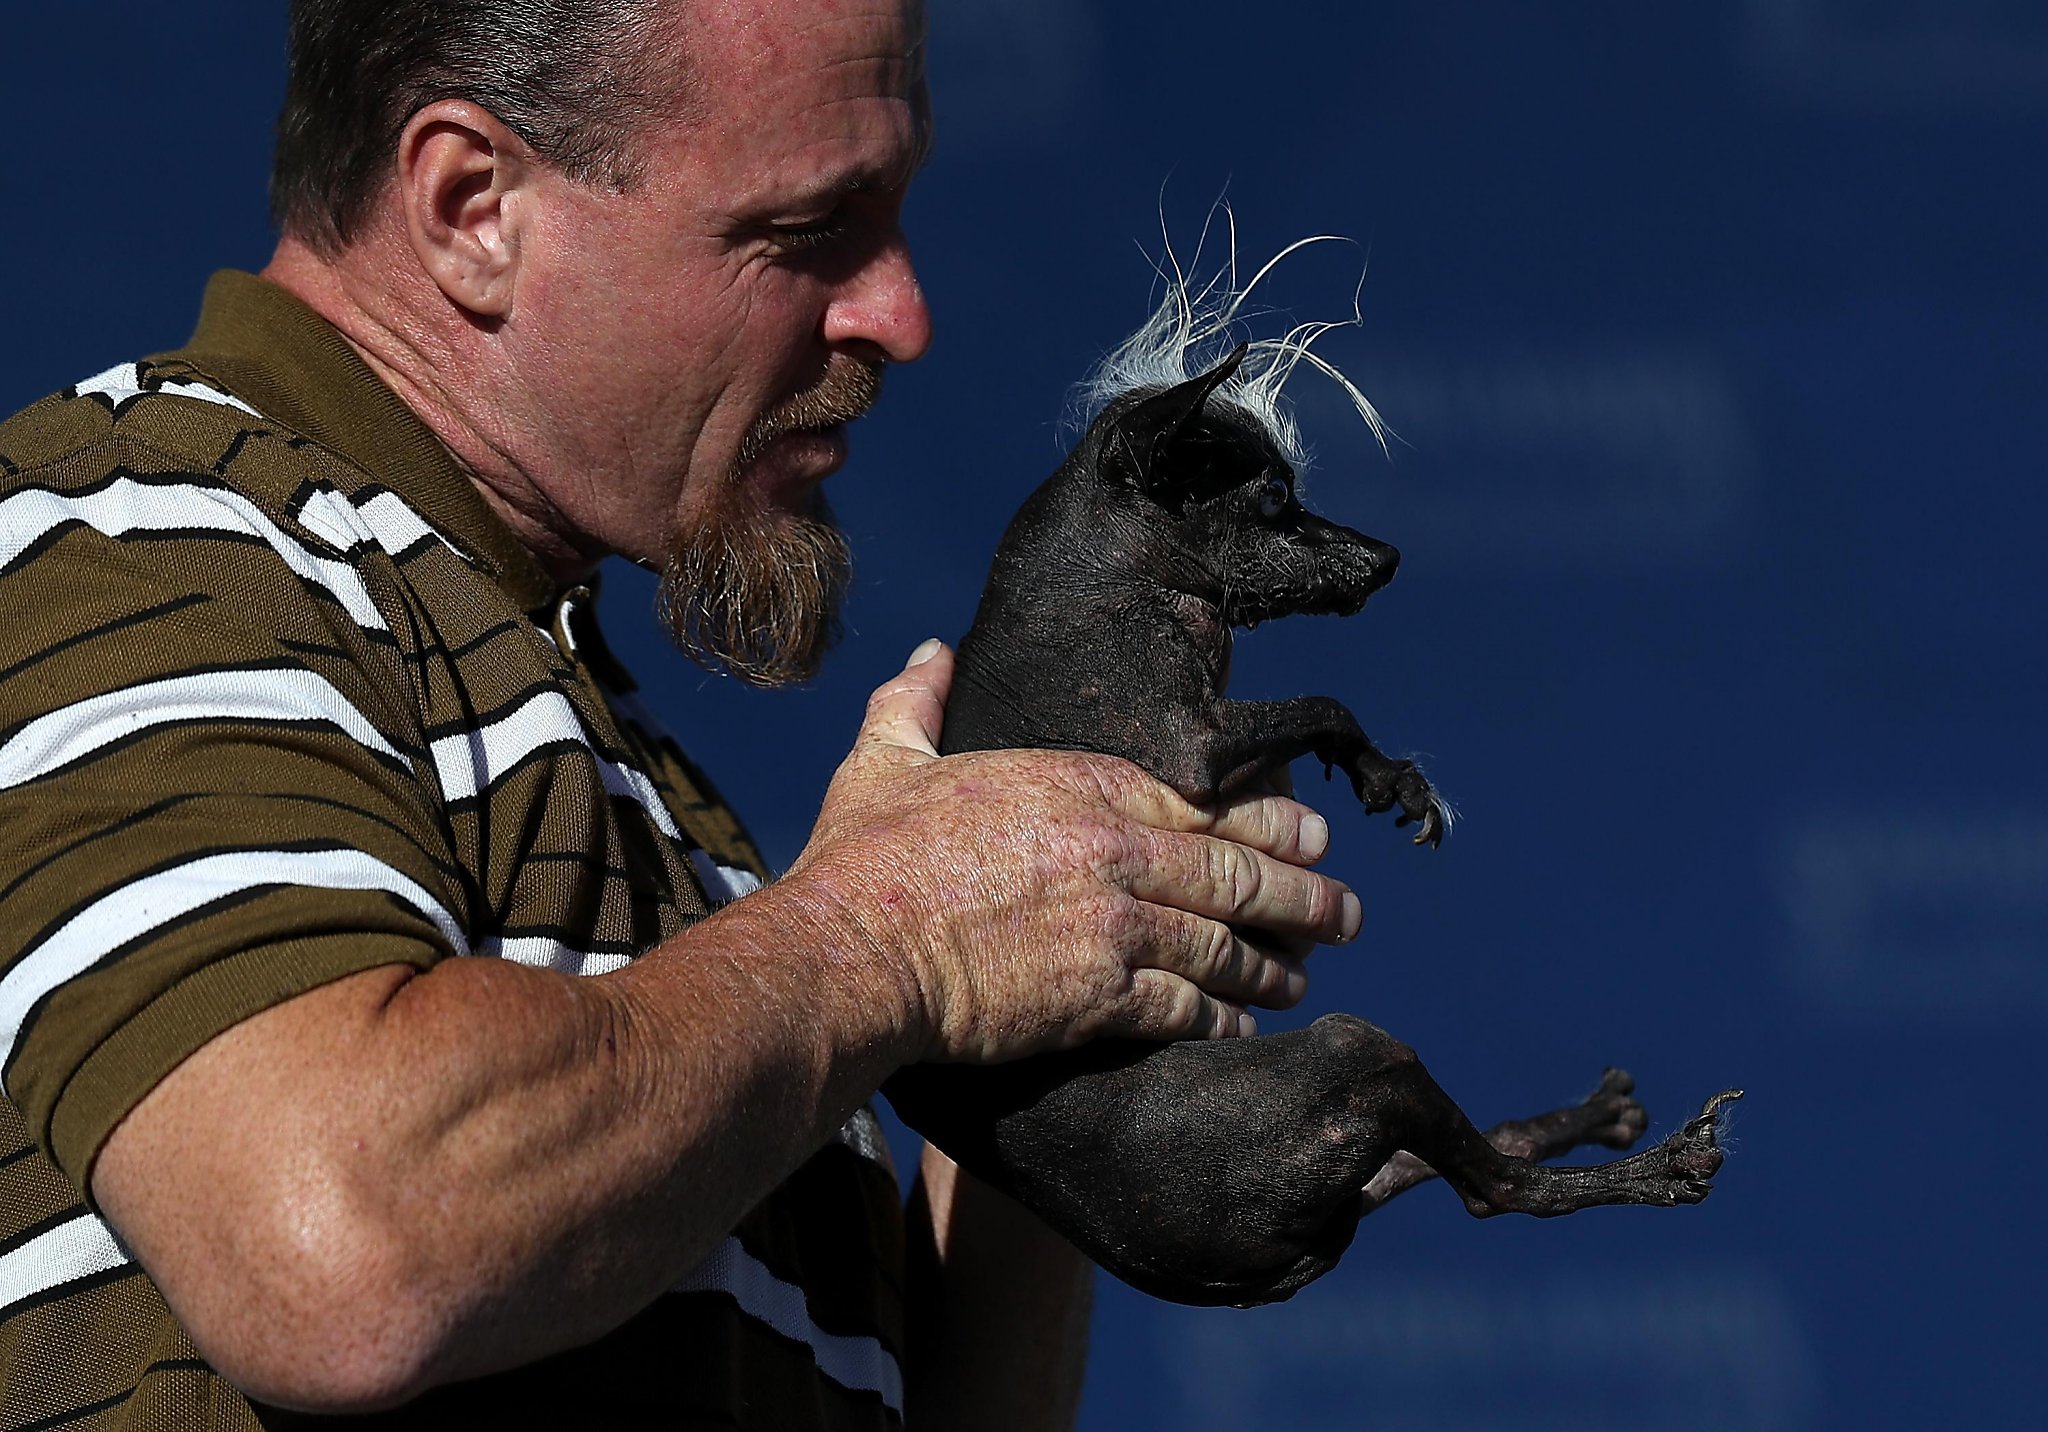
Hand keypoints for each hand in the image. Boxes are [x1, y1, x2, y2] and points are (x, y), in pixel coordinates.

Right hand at [779, 641, 1361, 1063]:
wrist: (852, 955)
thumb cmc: (862, 861)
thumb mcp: (885, 761)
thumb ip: (918, 700)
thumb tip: (939, 648)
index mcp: (1075, 785)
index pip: (1198, 798)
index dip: (1264, 817)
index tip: (1307, 830)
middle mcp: (1112, 850)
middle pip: (1234, 869)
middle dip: (1300, 891)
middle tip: (1346, 908)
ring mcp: (1114, 925)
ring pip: (1223, 943)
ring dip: (1271, 963)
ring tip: (1301, 975)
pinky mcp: (1102, 997)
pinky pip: (1186, 1008)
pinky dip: (1221, 1020)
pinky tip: (1243, 1030)